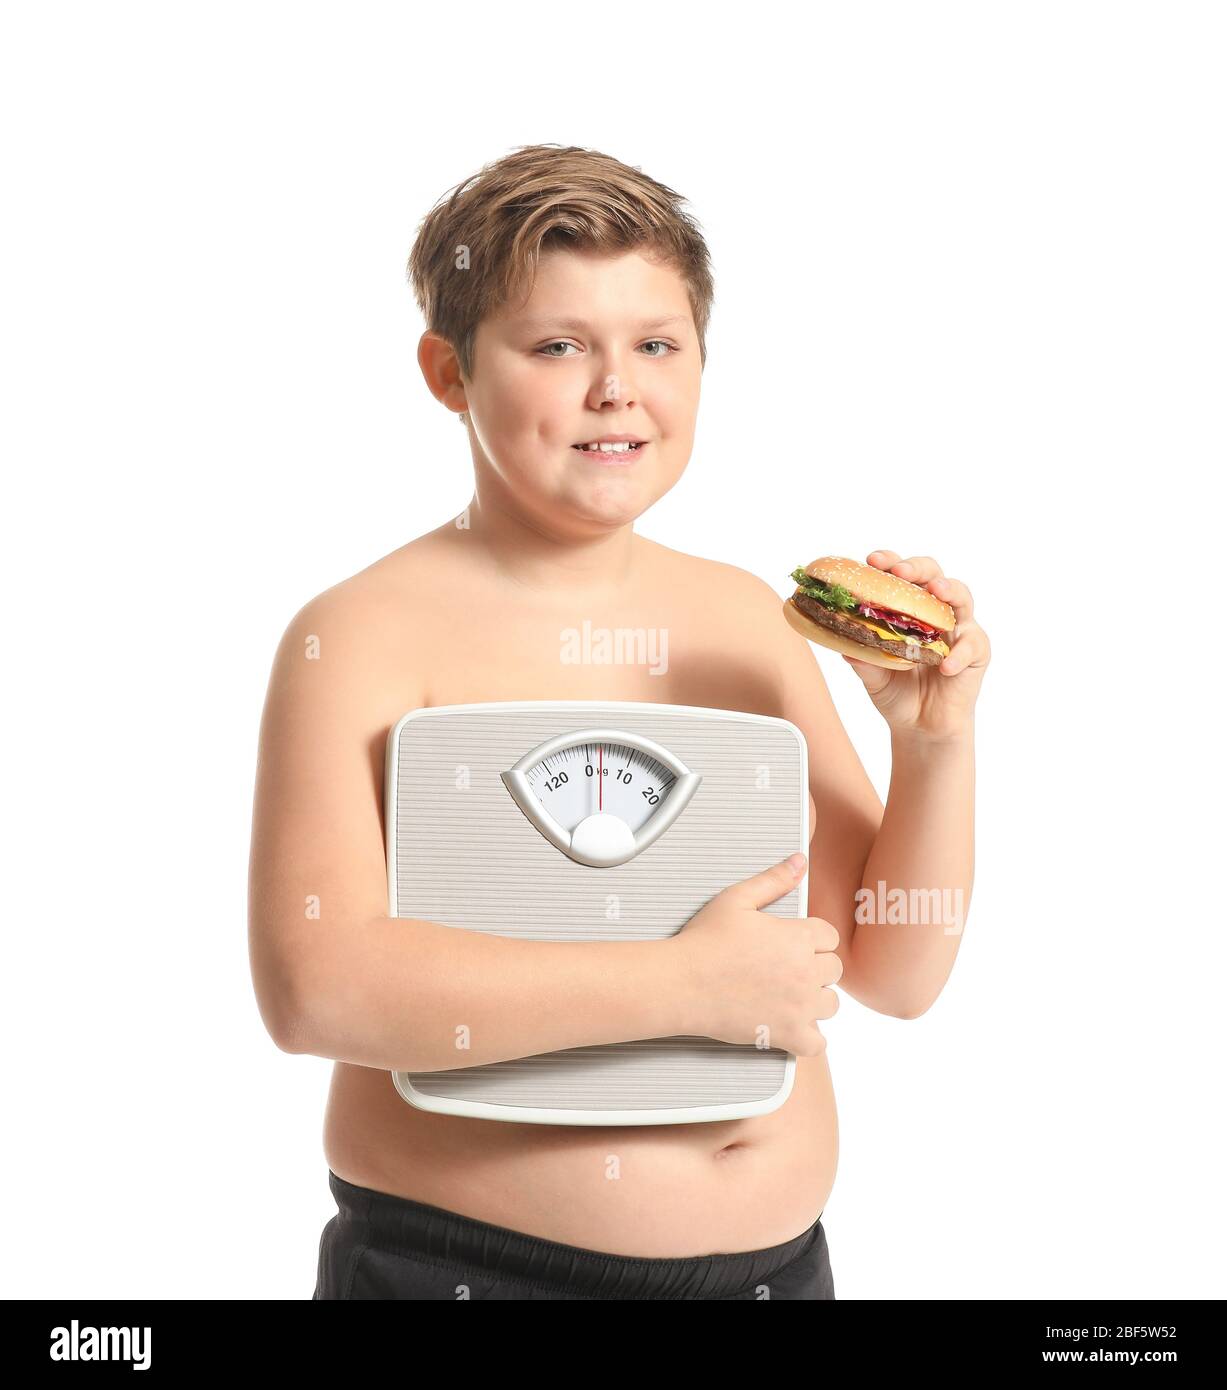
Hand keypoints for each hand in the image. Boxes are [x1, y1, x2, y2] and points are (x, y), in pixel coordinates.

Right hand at [671, 854, 840, 1056]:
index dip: (811, 937)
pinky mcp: (786, 1035)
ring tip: (790, 994)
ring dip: (816, 999)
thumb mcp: (737, 899)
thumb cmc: (704, 940)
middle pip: (834, 969)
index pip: (829, 936)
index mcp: (798, 938)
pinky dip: (809, 1037)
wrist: (681, 983)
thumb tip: (801, 861)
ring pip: (831, 1004)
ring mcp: (799, 1007)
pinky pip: (818, 1043)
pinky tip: (792, 1025)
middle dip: (815, 966)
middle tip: (786, 967)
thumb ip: (774, 880)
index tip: (791, 942)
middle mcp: (805, 973)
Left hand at [841, 549, 989, 741]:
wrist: (920, 727)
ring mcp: (959, 629)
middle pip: (933, 574)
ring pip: (962, 597)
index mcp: (908, 609)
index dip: (889, 563)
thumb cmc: (897, 692)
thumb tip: (842, 644)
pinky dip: (958, 653)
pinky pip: (972, 645)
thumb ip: (863, 659)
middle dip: (917, 568)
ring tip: (936, 591)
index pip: (900, 577)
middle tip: (900, 572)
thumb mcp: (873, 676)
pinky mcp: (976, 652)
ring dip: (949, 590)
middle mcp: (935, 612)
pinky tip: (945, 665)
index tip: (871, 560)